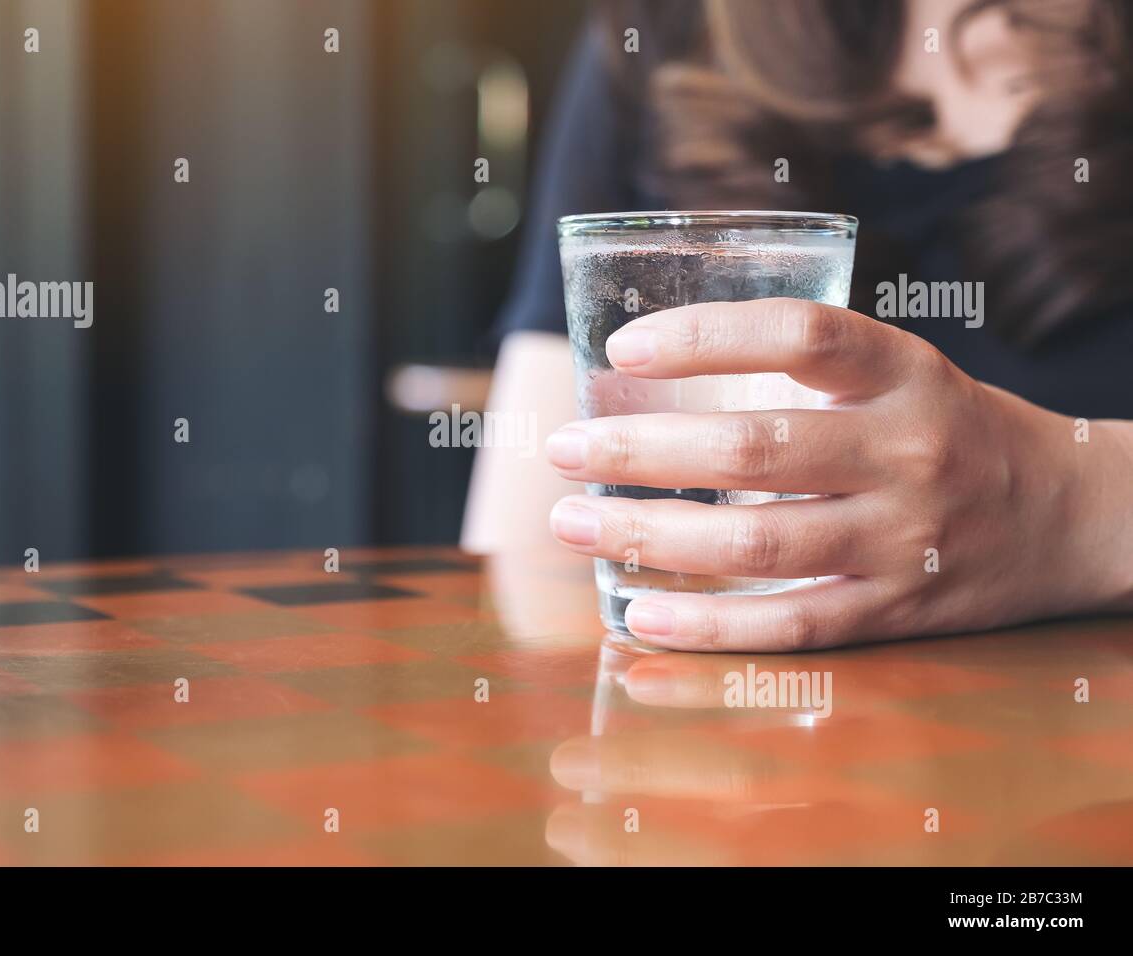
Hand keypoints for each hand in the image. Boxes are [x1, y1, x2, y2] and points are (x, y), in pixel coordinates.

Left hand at [545, 298, 1132, 650]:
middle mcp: (907, 452)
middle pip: (754, 449)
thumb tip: (656, 368)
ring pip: (758, 544)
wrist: (1071, 515)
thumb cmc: (953, 430)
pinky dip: (710, 626)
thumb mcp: (902, 373)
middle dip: (641, 451)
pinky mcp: (897, 611)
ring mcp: (903, 539)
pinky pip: (791, 625)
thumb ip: (808, 370)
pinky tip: (640, 613)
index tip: (621, 347)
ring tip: (572, 523)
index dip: (704, 335)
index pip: (799, 334)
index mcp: (904, 373)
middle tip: (563, 449)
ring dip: (650, 536)